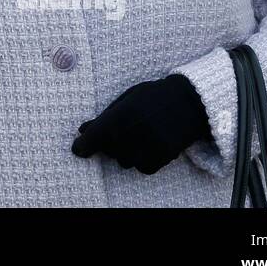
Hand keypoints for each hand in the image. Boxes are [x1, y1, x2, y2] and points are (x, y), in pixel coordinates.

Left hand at [71, 74, 210, 174]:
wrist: (189, 102)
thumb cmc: (153, 97)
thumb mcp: (127, 99)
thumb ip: (104, 116)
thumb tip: (82, 130)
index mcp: (123, 113)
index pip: (96, 136)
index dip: (83, 146)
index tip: (77, 150)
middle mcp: (135, 131)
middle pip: (109, 151)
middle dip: (109, 144)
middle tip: (120, 132)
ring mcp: (150, 145)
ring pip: (125, 162)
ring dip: (125, 153)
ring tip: (137, 136)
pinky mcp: (164, 156)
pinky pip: (143, 168)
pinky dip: (142, 161)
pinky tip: (147, 146)